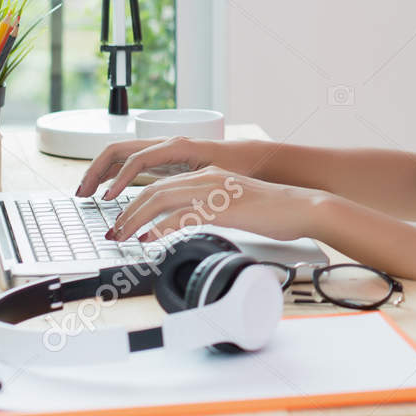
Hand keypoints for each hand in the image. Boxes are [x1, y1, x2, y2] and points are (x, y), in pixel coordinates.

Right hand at [75, 135, 223, 198]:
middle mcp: (164, 144)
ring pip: (120, 155)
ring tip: (85, 192)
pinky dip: (113, 174)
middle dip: (96, 171)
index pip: (135, 159)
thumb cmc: (236, 167)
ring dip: (100, 172)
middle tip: (82, 193)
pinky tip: (105, 189)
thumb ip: (192, 185)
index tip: (107, 199)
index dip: (118, 179)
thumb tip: (171, 201)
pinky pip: (129, 162)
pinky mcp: (162, 160)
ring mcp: (161, 151)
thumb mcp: (216, 177)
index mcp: (175, 146)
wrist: (251, 159)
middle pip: (118, 151)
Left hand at [107, 166, 327, 242]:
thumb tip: (188, 226)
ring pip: (160, 199)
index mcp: (209, 176)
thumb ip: (210, 210)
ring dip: (135, 219)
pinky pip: (181, 215)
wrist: (302, 207)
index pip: (161, 185)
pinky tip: (149, 239)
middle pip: (154, 190)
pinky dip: (159, 228)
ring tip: (122, 236)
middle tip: (113, 231)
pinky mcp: (221, 207)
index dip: (136, 203)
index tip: (123, 221)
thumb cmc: (274, 211)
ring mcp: (214, 191)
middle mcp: (207, 178)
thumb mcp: (235, 206)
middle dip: (127, 212)